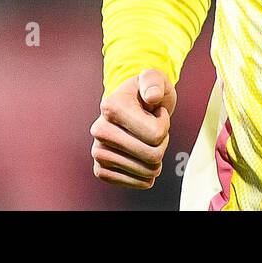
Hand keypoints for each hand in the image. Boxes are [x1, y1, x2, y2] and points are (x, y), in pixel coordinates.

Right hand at [90, 68, 176, 187]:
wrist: (133, 108)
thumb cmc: (147, 93)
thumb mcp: (154, 79)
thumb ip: (154, 81)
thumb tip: (152, 97)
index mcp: (110, 107)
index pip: (155, 134)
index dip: (164, 124)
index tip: (155, 112)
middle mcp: (99, 131)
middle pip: (152, 155)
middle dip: (162, 143)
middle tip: (154, 129)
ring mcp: (98, 152)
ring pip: (147, 171)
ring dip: (156, 158)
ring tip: (146, 140)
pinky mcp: (100, 170)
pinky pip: (137, 183)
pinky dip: (147, 174)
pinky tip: (141, 158)